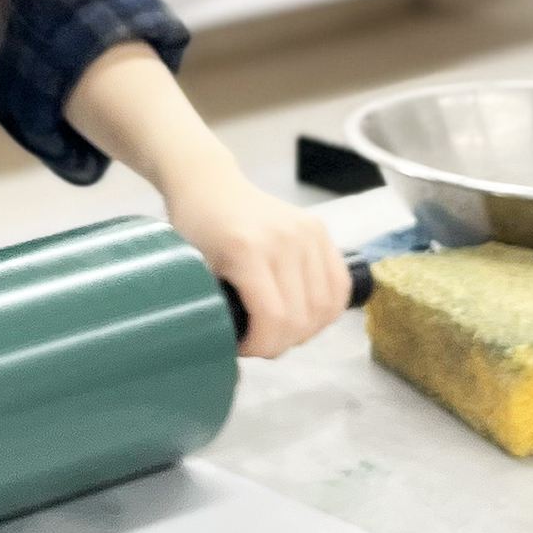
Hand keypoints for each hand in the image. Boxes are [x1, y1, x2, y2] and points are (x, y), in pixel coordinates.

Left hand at [164, 165, 348, 359]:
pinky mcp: (320, 230)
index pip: (274, 317)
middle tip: (261, 343)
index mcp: (247, 249)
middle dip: (282, 342)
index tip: (244, 348)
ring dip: (307, 330)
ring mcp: (307, 232)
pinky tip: (306, 315)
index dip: (262, 345)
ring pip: (325, 305)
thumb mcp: (193, 269)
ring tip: (281, 330)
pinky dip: (327, 309)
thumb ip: (214, 306)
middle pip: (302, 316)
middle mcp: (284, 239)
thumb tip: (227, 345)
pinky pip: (339, 283)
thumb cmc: (195, 227)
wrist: (210, 185)